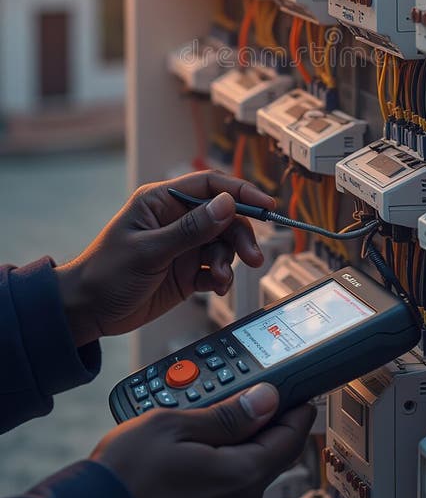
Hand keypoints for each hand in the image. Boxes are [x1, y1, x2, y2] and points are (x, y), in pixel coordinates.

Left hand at [55, 171, 273, 346]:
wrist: (87, 312)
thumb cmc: (106, 273)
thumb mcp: (149, 250)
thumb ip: (190, 229)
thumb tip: (226, 204)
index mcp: (162, 201)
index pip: (210, 186)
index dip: (241, 192)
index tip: (266, 205)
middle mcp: (177, 220)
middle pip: (224, 217)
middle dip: (241, 235)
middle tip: (254, 256)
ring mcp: (183, 246)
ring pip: (224, 244)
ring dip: (229, 261)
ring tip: (221, 279)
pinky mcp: (187, 272)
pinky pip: (216, 269)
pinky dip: (221, 278)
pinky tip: (216, 287)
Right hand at [92, 383, 314, 497]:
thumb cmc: (124, 474)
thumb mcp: (172, 424)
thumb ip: (227, 414)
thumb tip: (267, 400)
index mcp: (240, 478)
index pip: (289, 440)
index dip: (296, 412)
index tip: (299, 395)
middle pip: (266, 461)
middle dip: (254, 433)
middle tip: (232, 407)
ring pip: (243, 484)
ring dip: (231, 461)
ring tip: (195, 440)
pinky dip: (214, 487)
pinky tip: (185, 473)